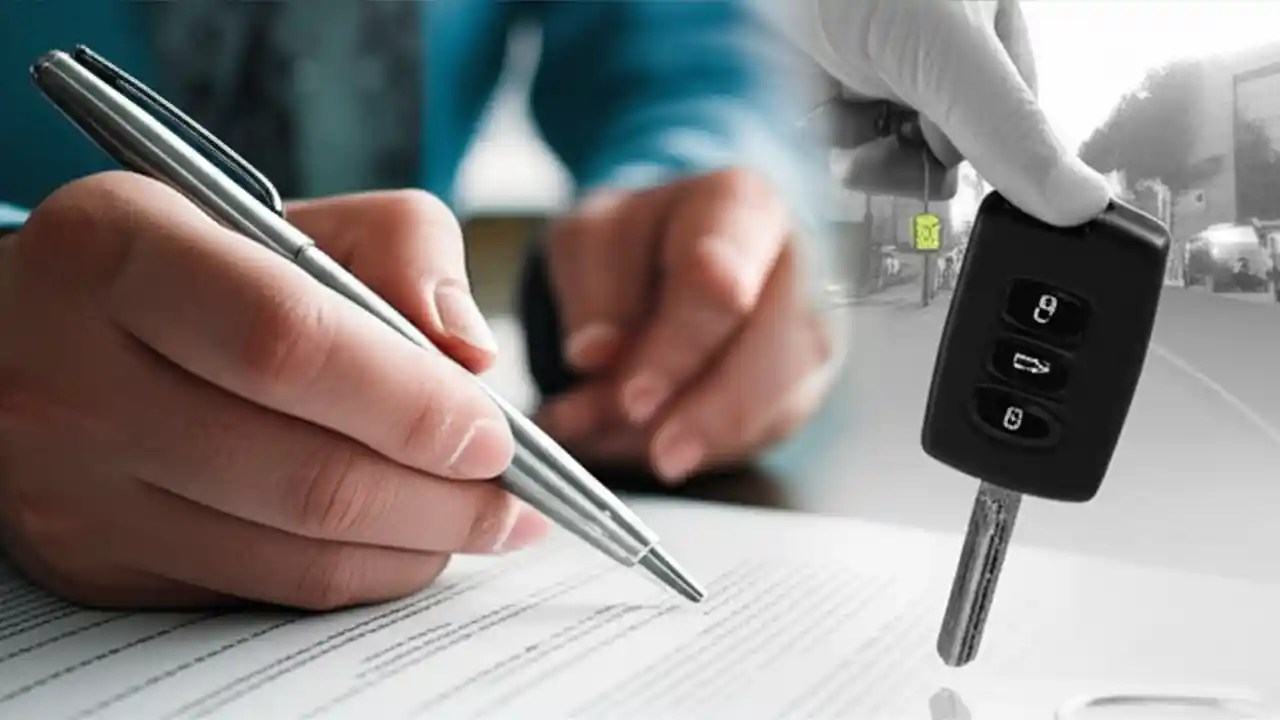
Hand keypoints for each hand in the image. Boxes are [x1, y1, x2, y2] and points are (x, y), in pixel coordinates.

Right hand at [0, 172, 546, 610]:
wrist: (36, 333)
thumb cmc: (190, 264)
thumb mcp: (286, 212)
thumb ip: (400, 247)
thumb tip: (472, 353)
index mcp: (117, 251)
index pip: (288, 343)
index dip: (410, 402)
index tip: (493, 431)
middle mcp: (72, 374)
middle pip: (304, 474)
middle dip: (444, 498)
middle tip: (520, 498)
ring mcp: (74, 486)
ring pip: (292, 552)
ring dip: (419, 547)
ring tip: (487, 522)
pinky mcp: (93, 561)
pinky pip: (260, 589)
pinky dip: (359, 574)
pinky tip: (410, 543)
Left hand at [536, 169, 840, 483]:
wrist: (677, 252)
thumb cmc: (641, 239)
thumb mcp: (592, 240)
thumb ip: (591, 291)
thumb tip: (595, 355)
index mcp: (742, 206)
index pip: (720, 282)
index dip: (677, 349)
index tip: (634, 399)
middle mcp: (797, 266)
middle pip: (773, 355)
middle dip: (709, 414)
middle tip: (656, 455)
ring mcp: (810, 330)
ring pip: (778, 405)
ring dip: (697, 440)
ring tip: (619, 447)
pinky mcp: (802, 386)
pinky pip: (763, 435)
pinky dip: (699, 452)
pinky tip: (639, 446)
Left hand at [766, 0, 1109, 226]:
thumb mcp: (950, 54)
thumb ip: (1010, 132)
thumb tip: (1079, 201)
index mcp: (990, 35)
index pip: (1005, 134)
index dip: (966, 159)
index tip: (933, 164)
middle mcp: (938, 52)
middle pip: (938, 150)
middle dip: (900, 157)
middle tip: (874, 139)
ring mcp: (878, 66)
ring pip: (882, 150)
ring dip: (855, 148)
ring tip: (832, 115)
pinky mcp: (823, 80)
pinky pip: (832, 136)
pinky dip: (817, 133)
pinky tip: (807, 106)